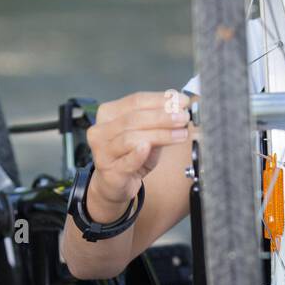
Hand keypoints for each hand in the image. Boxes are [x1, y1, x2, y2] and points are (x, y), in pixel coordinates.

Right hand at [86, 89, 192, 212]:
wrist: (114, 184)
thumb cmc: (130, 156)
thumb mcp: (147, 135)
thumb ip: (159, 123)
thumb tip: (180, 110)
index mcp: (109, 113)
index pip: (136, 101)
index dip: (160, 100)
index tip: (182, 101)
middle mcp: (101, 130)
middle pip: (134, 118)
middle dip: (163, 117)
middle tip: (183, 117)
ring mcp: (102, 151)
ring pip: (131, 138)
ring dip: (159, 134)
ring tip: (180, 134)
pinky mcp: (109, 171)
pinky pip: (125, 161)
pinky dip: (137, 154)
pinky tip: (148, 147)